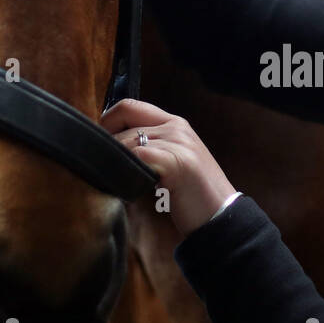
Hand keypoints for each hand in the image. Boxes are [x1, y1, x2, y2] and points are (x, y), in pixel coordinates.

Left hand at [100, 98, 237, 235]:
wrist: (222, 216)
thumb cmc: (193, 195)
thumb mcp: (173, 162)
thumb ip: (149, 148)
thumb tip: (110, 150)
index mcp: (175, 124)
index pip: (129, 106)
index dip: (107, 122)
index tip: (101, 146)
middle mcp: (177, 127)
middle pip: (123, 123)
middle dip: (107, 147)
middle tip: (104, 169)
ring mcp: (179, 142)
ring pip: (127, 141)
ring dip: (115, 162)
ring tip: (116, 181)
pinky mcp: (178, 162)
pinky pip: (138, 157)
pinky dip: (126, 172)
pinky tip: (128, 189)